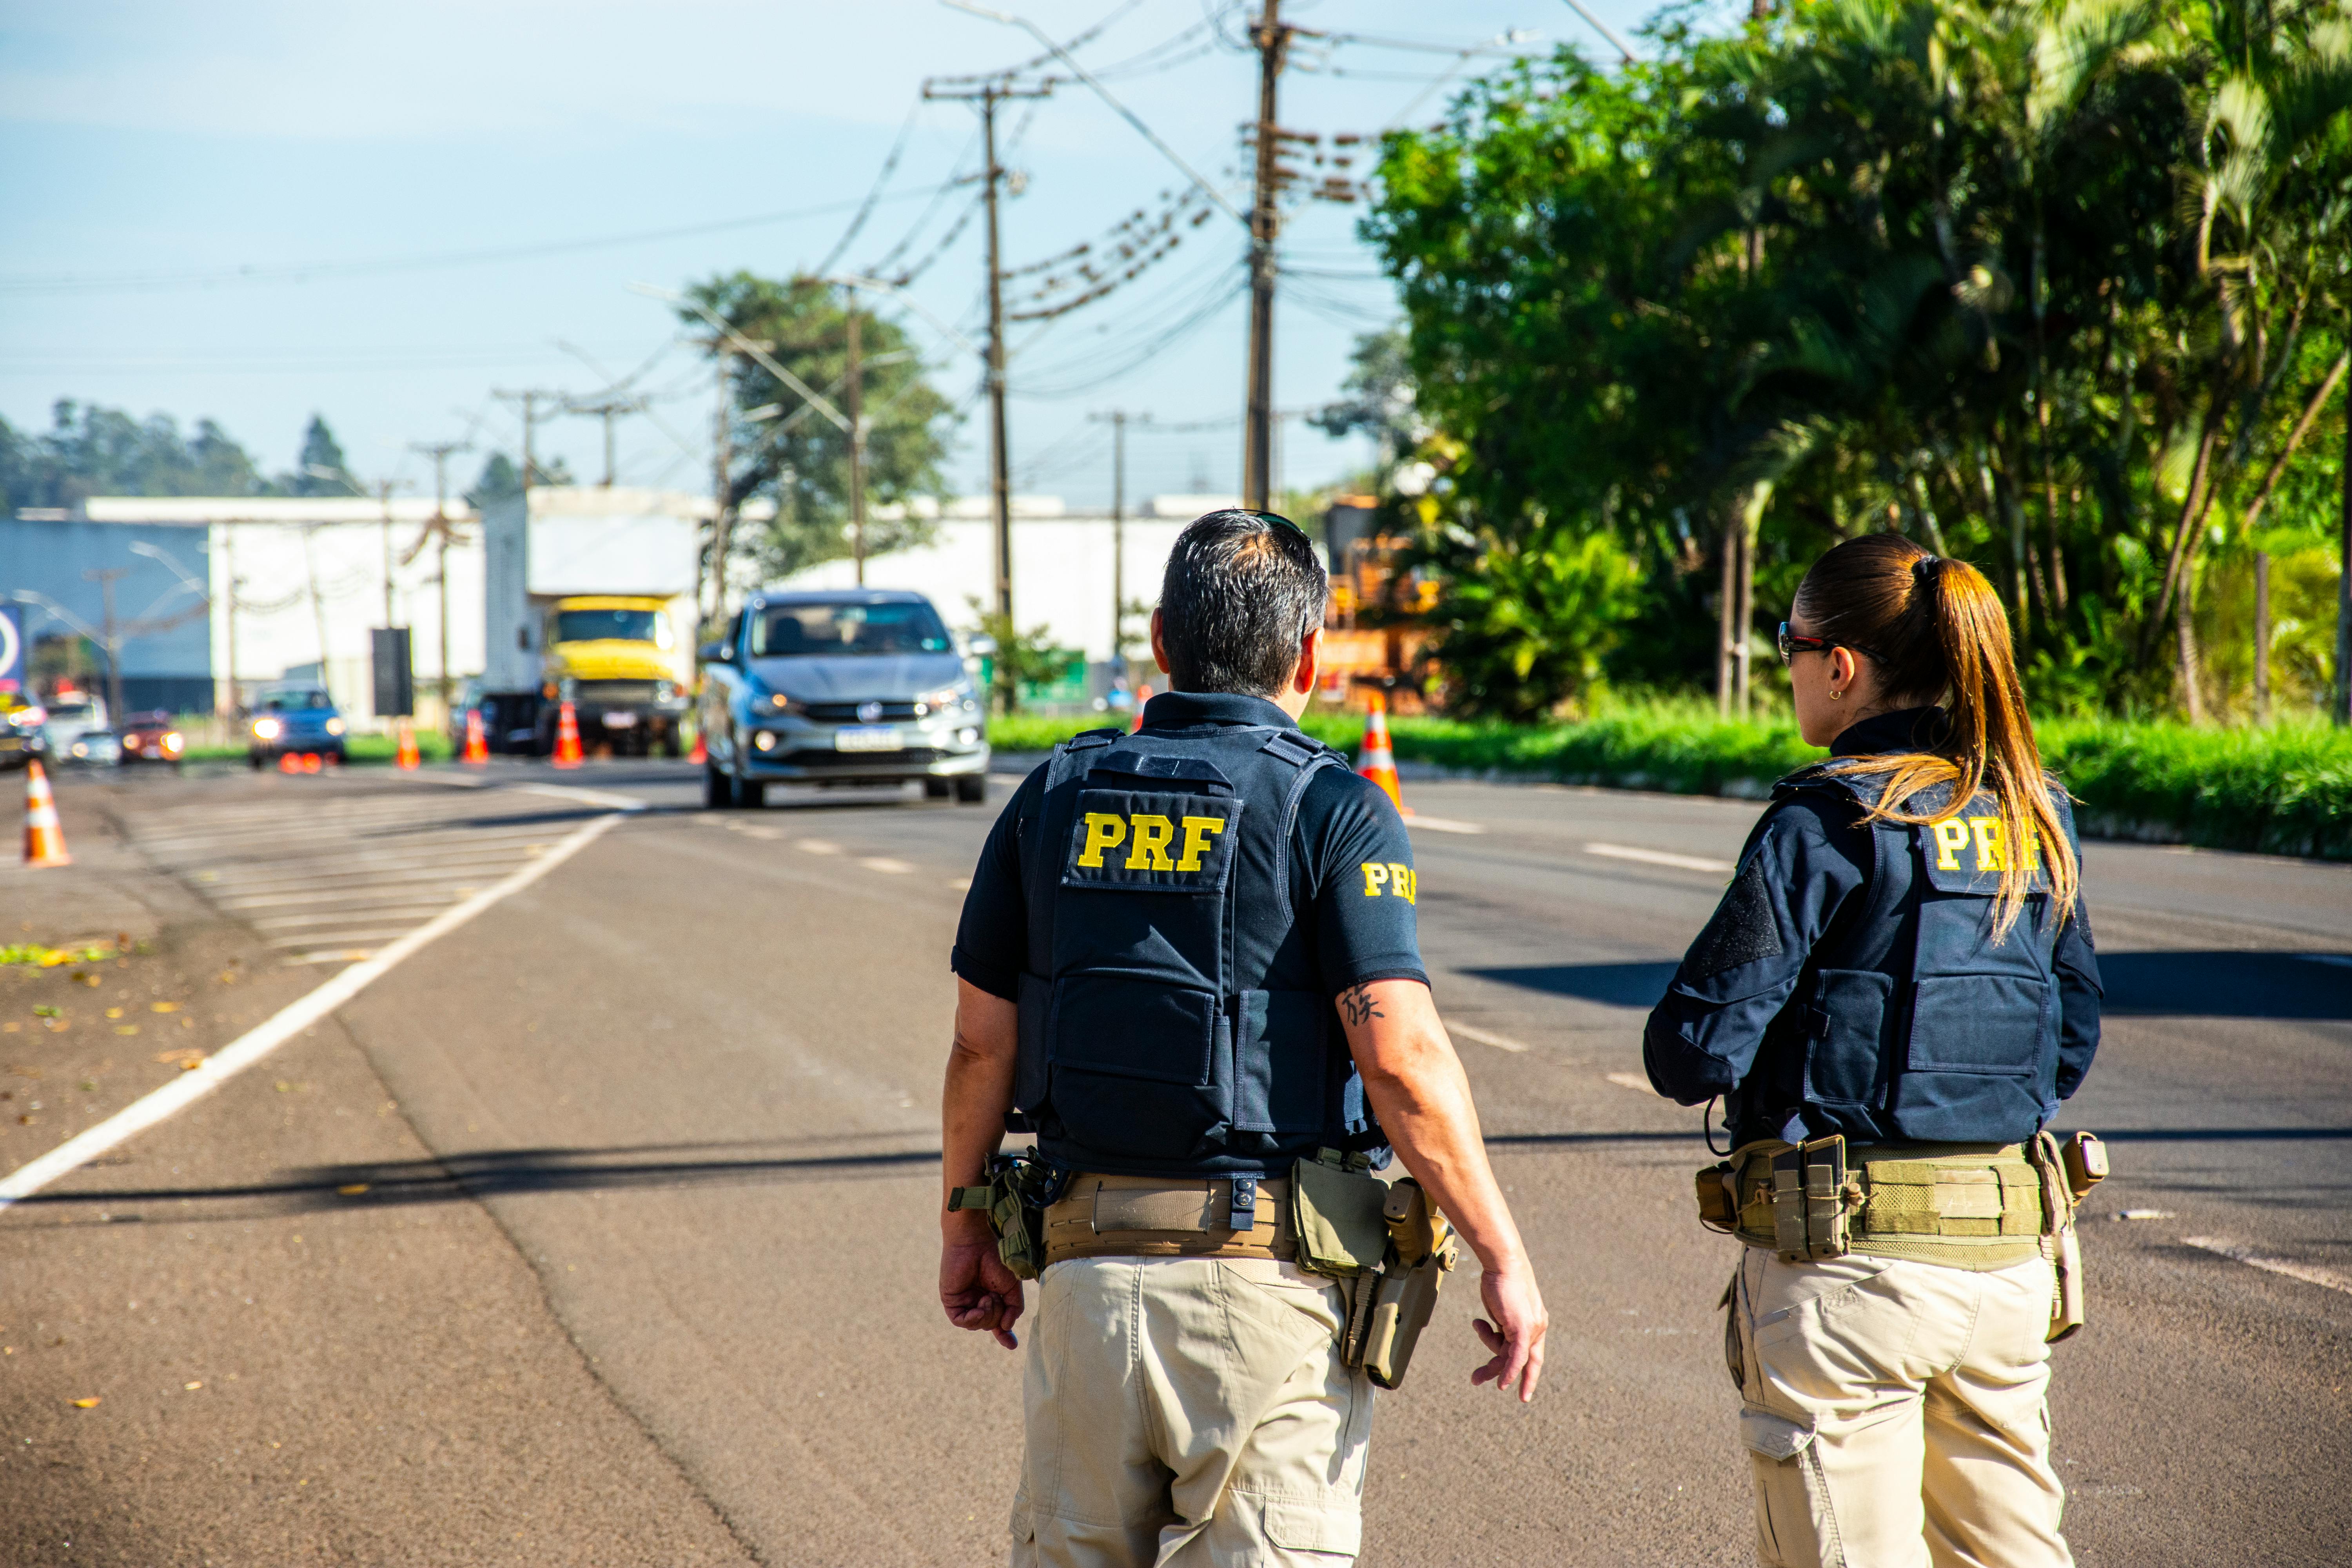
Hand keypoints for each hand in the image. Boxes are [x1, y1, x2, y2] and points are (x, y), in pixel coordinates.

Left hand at [941, 1238, 1024, 1349]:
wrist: (976, 1243)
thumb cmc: (995, 1259)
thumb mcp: (1012, 1287)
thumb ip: (1013, 1308)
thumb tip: (1005, 1327)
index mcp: (991, 1298)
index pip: (997, 1321)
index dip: (1004, 1334)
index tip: (1012, 1345)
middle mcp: (977, 1301)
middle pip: (989, 1324)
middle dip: (997, 1315)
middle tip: (996, 1297)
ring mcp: (964, 1302)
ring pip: (976, 1324)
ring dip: (987, 1315)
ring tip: (989, 1297)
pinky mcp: (951, 1301)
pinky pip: (961, 1321)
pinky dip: (972, 1319)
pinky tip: (979, 1309)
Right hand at [1469, 1262, 1546, 1402]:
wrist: (1503, 1263)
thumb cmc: (1499, 1280)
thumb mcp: (1500, 1309)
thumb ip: (1501, 1326)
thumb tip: (1494, 1338)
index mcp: (1536, 1322)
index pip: (1534, 1353)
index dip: (1530, 1373)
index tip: (1524, 1390)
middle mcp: (1538, 1327)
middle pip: (1523, 1359)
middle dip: (1515, 1379)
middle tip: (1502, 1390)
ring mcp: (1533, 1329)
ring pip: (1511, 1358)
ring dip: (1492, 1370)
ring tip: (1475, 1378)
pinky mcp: (1523, 1329)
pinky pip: (1516, 1357)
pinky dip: (1510, 1371)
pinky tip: (1502, 1384)